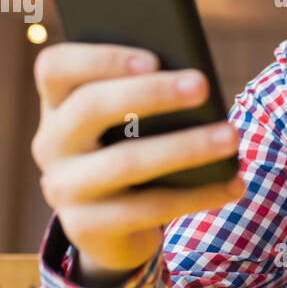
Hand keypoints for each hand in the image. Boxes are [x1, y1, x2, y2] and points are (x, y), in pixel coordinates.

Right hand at [31, 42, 244, 282]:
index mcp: (57, 105)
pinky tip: (233, 183)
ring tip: (231, 136)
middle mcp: (51, 143)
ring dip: (185, 147)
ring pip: (124, 162)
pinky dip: (197, 195)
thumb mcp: (128, 124)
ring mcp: (64, 188)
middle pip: (90, 106)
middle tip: (202, 85)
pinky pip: (148, 208)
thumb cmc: (131, 152)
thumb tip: (194, 80)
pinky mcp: (86, 226)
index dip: (100, 59)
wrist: (113, 229)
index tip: (153, 58)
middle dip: (151, 93)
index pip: (55, 68)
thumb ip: (145, 98)